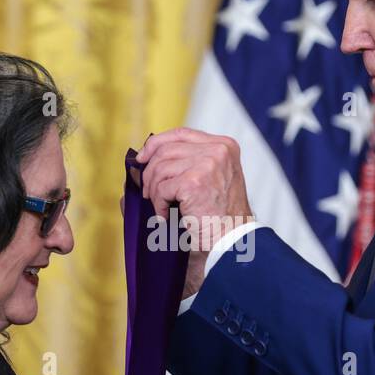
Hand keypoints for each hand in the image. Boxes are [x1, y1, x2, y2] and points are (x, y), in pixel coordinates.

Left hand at [136, 130, 254, 254]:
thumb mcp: (210, 179)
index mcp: (224, 146)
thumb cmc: (220, 216)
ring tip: (162, 208)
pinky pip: (162, 188)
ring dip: (154, 191)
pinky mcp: (194, 182)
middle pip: (166, 149)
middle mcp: (218, 150)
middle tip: (148, 192)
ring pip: (160, 168)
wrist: (232, 240)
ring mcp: (207, 164)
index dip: (156, 143)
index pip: (181, 133)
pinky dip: (159, 204)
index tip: (142, 157)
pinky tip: (166, 215)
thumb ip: (186, 162)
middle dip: (150, 172)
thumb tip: (142, 157)